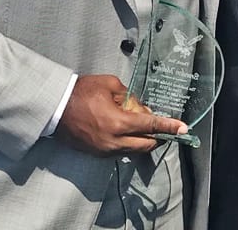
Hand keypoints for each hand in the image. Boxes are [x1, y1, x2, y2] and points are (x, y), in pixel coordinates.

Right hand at [55, 74, 187, 156]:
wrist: (54, 108)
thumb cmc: (81, 92)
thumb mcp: (110, 85)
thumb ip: (130, 98)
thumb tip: (141, 110)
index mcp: (119, 123)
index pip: (151, 127)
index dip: (169, 127)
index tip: (183, 129)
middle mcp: (115, 142)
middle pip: (146, 145)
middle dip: (158, 137)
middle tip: (165, 128)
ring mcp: (105, 151)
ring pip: (134, 150)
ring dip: (143, 140)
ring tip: (142, 125)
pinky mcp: (98, 154)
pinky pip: (121, 151)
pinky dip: (129, 142)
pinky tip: (126, 130)